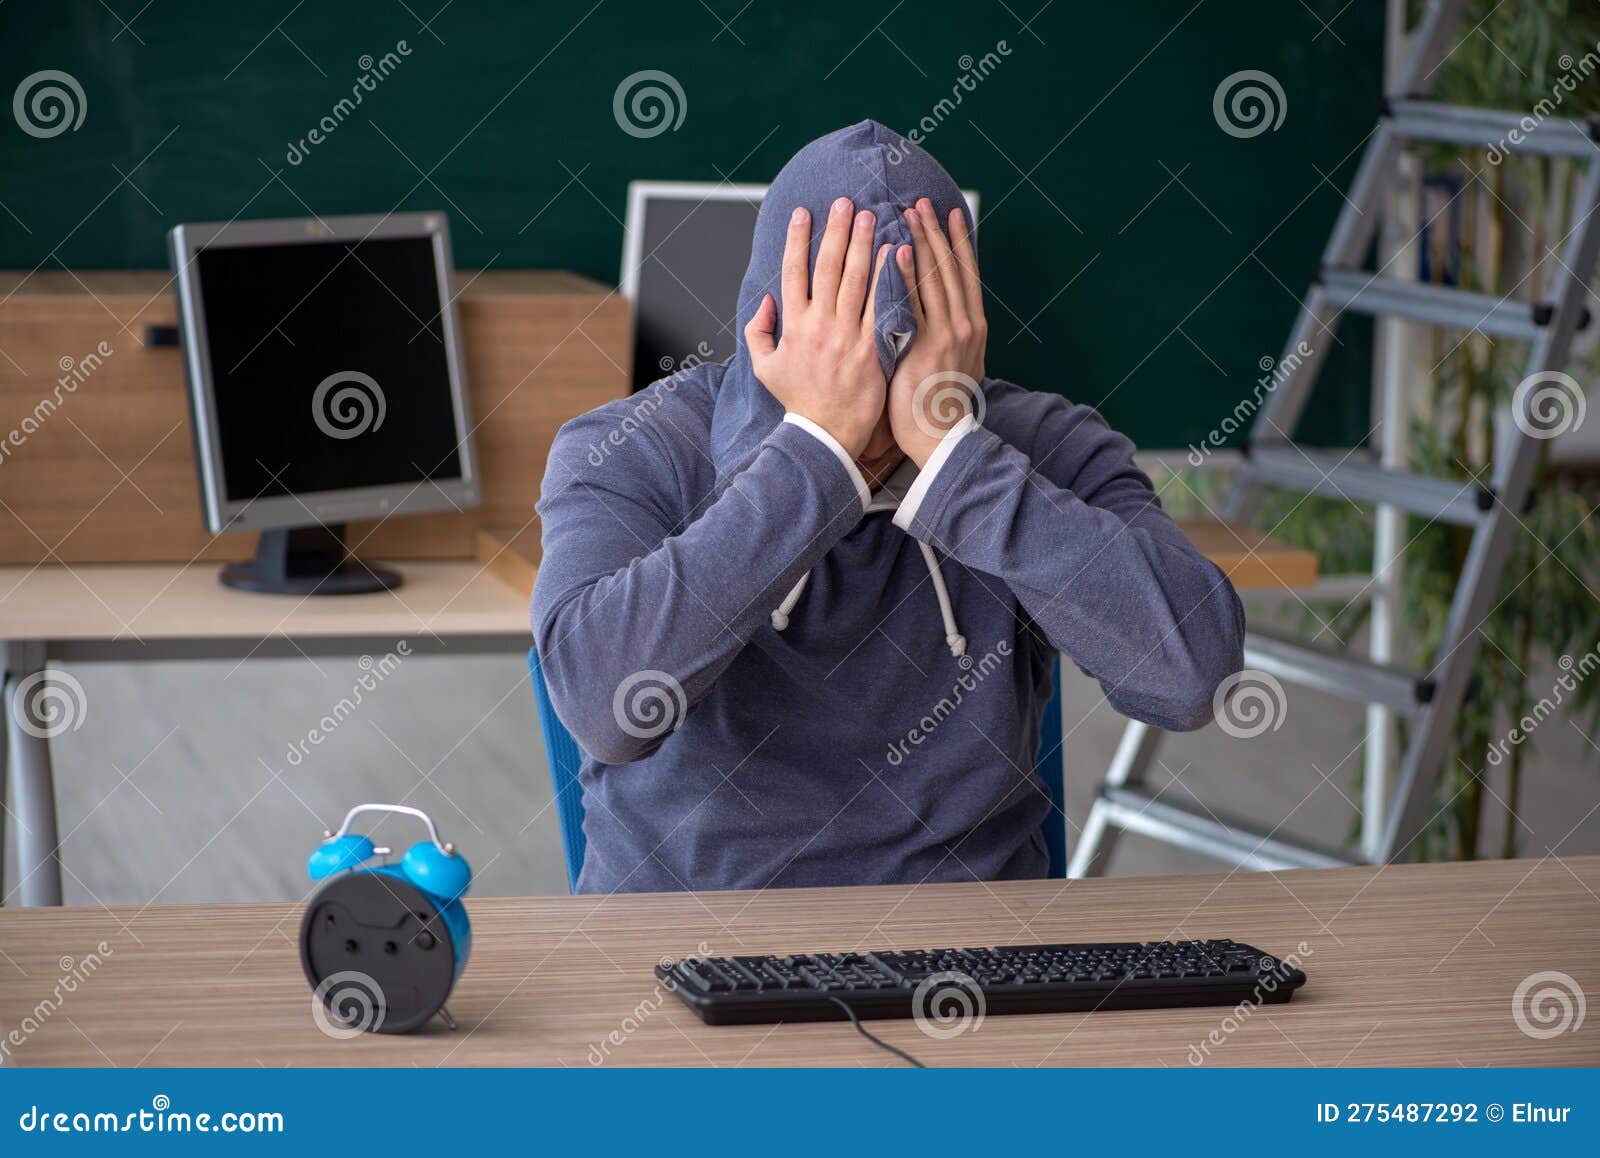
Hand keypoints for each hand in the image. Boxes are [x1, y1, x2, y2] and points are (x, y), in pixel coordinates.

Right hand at [745, 198, 891, 457]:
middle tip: (845, 202)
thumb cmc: (798, 401)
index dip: (798, 239)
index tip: (803, 212)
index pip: (793, 272)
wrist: (827, 434)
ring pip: (856, 280)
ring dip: (864, 244)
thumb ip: (757, 332)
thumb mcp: (765, 368)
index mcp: (792, 326)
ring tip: (871, 216)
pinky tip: (896, 253)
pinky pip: (882, 305)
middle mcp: (819, 325)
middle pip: (828, 267)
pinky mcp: (871, 348)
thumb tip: (765, 301)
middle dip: (836, 230)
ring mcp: (846, 335)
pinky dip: (888, 277)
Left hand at [887, 199, 987, 466]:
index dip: (959, 242)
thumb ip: (951, 334)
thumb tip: (945, 315)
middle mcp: (965, 325)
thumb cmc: (941, 403)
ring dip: (921, 243)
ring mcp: (947, 334)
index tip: (952, 214)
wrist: (940, 436)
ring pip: (934, 278)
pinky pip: (912, 304)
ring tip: (909, 214)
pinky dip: (904, 276)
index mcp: (974, 327)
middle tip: (923, 202)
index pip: (966, 274)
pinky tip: (893, 252)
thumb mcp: (959, 363)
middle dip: (937, 232)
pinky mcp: (925, 346)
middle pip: (951, 268)